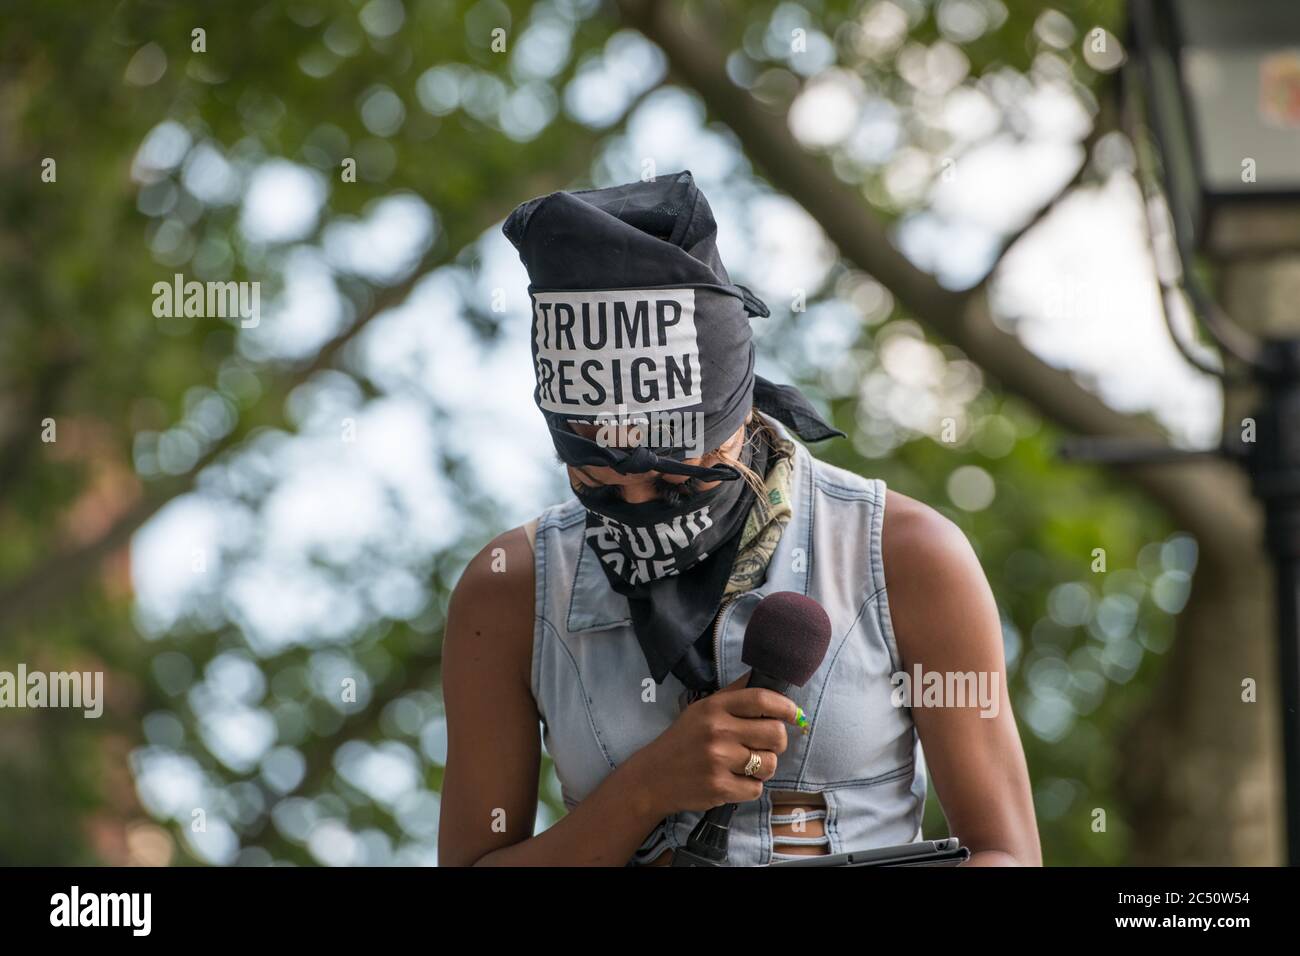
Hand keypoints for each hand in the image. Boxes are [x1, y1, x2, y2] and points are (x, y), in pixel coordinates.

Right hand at [632, 673, 801, 815]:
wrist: (652, 777)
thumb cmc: (683, 740)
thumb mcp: (702, 709)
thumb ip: (734, 694)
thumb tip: (765, 678)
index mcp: (715, 707)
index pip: (762, 699)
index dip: (786, 707)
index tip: (794, 714)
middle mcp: (717, 731)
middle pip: (775, 733)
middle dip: (778, 742)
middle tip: (765, 746)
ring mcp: (718, 761)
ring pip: (769, 763)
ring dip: (764, 767)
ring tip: (747, 765)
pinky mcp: (719, 788)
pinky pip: (756, 789)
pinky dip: (749, 788)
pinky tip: (733, 781)